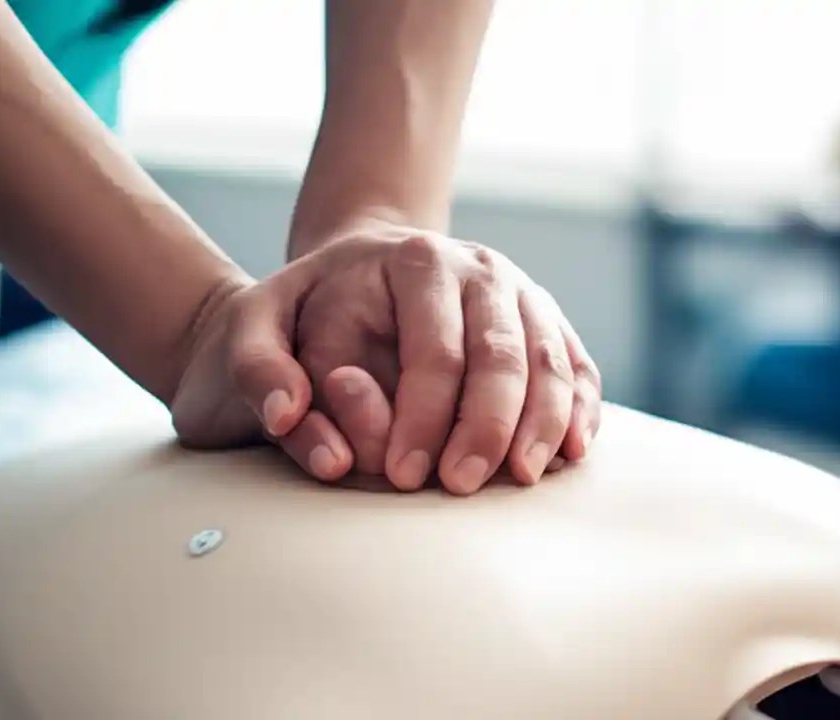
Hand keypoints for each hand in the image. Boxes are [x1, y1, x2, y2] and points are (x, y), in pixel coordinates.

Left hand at [292, 221, 601, 493]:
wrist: (364, 270)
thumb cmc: (313, 309)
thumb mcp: (261, 322)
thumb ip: (259, 368)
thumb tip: (287, 417)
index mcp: (417, 261)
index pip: (435, 349)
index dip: (424, 417)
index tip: (402, 474)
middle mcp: (481, 268)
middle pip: (503, 354)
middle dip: (486, 427)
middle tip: (460, 486)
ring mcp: (522, 291)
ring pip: (551, 359)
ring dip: (543, 424)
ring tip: (521, 479)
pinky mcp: (545, 320)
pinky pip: (576, 364)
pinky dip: (580, 409)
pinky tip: (571, 452)